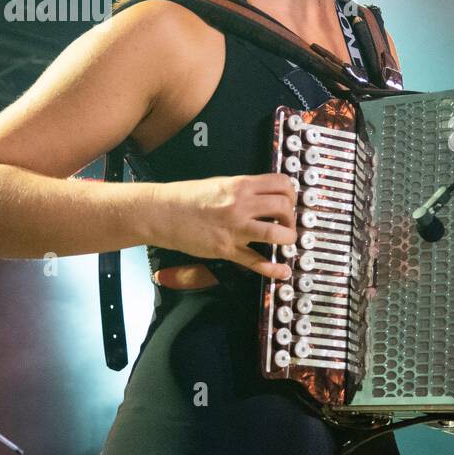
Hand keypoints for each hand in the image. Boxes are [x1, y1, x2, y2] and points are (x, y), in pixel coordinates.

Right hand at [152, 173, 295, 278]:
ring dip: (288, 239)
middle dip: (292, 217)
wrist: (161, 212)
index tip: (290, 202)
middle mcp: (241, 205)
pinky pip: (255, 261)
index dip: (292, 194)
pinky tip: (282, 271)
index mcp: (240, 185)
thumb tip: (267, 196)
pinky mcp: (226, 249)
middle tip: (288, 223)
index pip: (281, 184)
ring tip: (286, 241)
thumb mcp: (221, 183)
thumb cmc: (187, 197)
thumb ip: (245, 189)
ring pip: (276, 234)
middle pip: (284, 208)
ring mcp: (234, 228)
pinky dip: (272, 269)